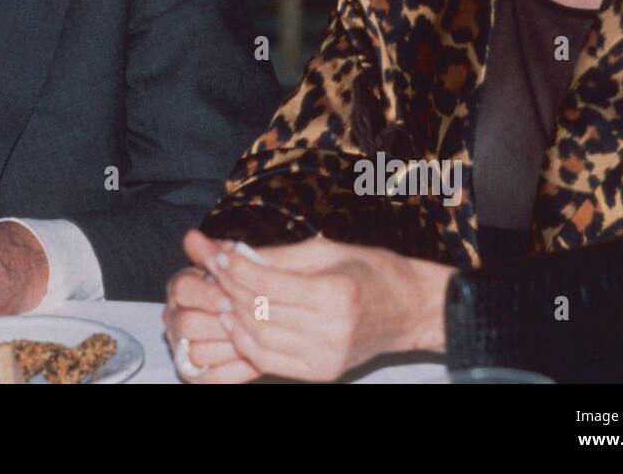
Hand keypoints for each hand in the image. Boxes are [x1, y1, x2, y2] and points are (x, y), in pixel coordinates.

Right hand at [162, 230, 259, 382]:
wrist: (261, 321)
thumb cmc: (244, 289)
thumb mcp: (235, 269)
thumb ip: (218, 254)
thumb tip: (192, 236)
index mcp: (182, 287)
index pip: (182, 288)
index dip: (206, 294)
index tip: (228, 296)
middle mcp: (176, 317)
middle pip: (186, 324)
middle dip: (219, 323)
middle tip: (243, 321)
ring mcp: (184, 347)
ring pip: (198, 352)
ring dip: (229, 346)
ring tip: (253, 339)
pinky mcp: (197, 373)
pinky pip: (211, 377)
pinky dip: (234, 369)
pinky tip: (252, 358)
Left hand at [202, 236, 453, 381]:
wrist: (409, 308)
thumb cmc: (370, 271)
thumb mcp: (325, 251)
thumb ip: (276, 256)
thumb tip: (229, 253)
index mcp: (336, 294)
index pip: (267, 283)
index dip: (235, 268)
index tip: (215, 254)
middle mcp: (333, 330)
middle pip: (259, 311)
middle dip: (229, 289)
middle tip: (212, 270)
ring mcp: (328, 357)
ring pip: (259, 338)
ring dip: (233, 315)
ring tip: (220, 294)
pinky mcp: (322, 372)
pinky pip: (269, 360)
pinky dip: (246, 341)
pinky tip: (236, 321)